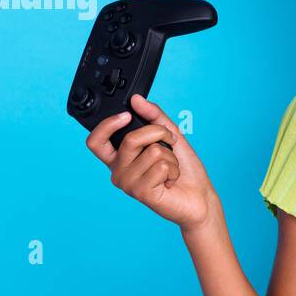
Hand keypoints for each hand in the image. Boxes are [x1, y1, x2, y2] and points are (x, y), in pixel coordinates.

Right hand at [86, 94, 217, 231]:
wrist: (199, 196)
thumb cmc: (184, 168)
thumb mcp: (170, 135)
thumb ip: (154, 116)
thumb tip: (136, 99)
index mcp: (119, 158)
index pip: (95, 141)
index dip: (107, 125)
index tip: (127, 115)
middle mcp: (118, 171)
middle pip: (131, 139)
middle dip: (160, 134)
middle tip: (170, 146)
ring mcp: (128, 183)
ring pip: (152, 152)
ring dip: (171, 157)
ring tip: (171, 170)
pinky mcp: (141, 193)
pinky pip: (161, 166)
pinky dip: (174, 170)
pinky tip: (171, 181)